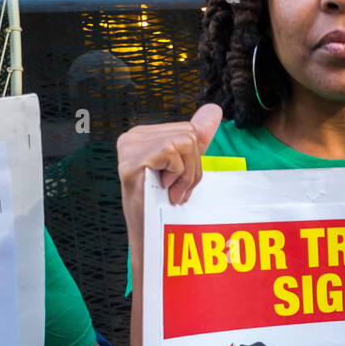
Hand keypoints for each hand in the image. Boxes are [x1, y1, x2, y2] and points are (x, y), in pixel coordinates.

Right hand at [117, 102, 223, 244]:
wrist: (148, 235)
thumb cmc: (162, 205)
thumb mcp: (183, 168)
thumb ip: (197, 140)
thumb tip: (214, 110)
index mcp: (144, 136)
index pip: (187, 131)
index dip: (194, 160)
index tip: (180, 181)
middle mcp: (134, 136)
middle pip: (189, 134)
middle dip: (192, 168)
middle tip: (175, 189)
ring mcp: (130, 145)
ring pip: (185, 142)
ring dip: (185, 173)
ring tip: (169, 189)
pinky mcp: (132, 157)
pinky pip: (173, 153)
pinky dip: (175, 174)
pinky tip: (161, 187)